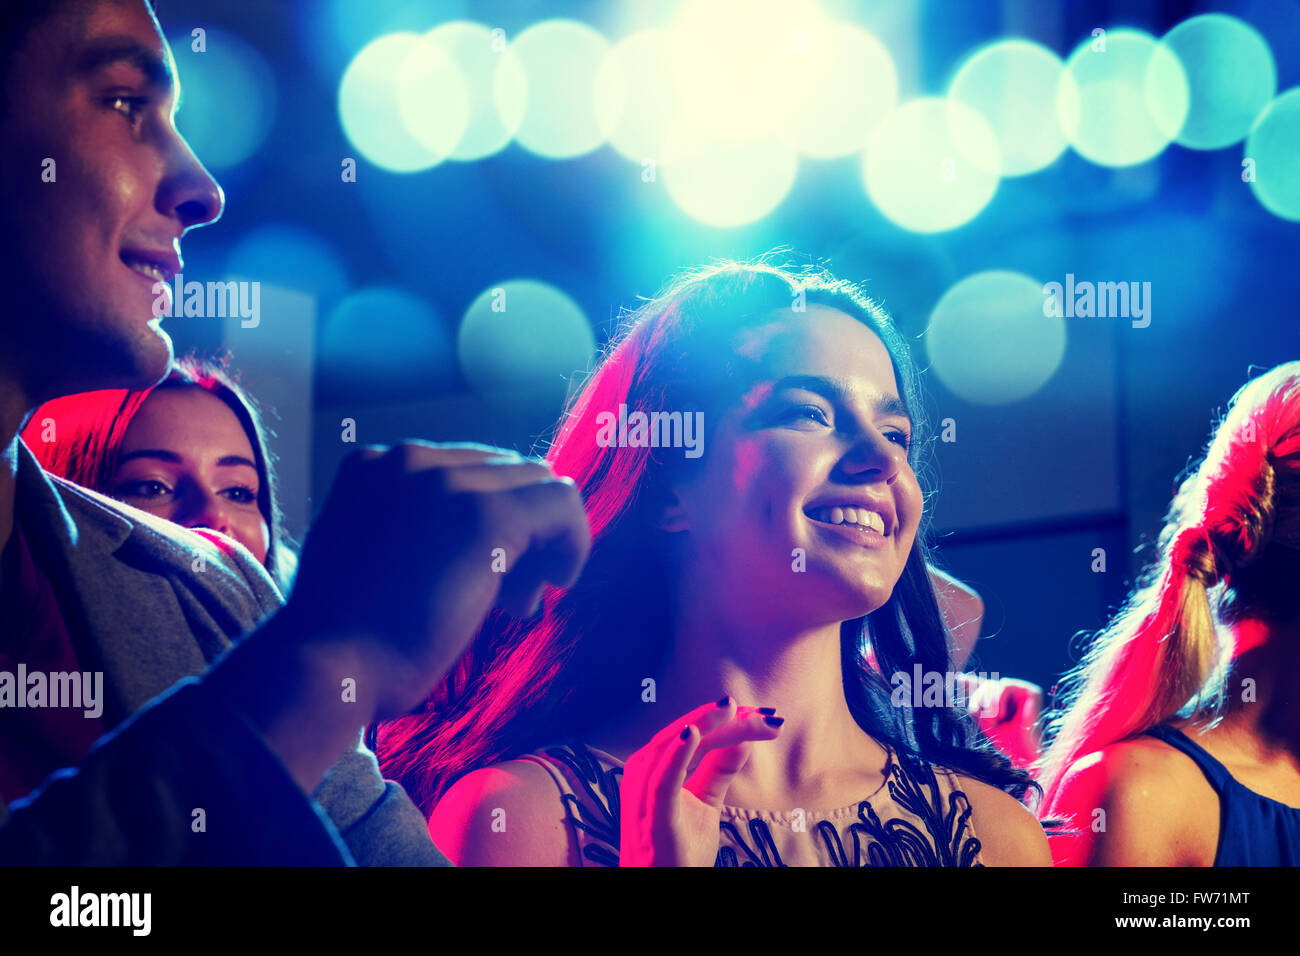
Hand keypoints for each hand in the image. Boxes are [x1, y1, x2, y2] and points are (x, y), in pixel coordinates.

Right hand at [281, 442, 589, 720]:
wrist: (324, 669)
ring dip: (542, 540)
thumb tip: (489, 540)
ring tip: (518, 600)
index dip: (490, 521)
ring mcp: (447, 482)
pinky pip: (562, 505)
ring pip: (538, 483)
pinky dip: (573, 542)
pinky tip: (559, 582)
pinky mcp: (485, 515)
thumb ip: (419, 530)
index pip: (469, 470)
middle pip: (506, 473)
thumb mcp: (373, 557)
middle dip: (519, 530)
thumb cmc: (346, 636)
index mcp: (378, 464)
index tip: (487, 577)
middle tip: (509, 597)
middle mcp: (411, 458)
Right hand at [619, 698, 782, 866]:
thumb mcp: (706, 801)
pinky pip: (661, 780)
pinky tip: (692, 733)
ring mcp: (642, 794)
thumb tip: (744, 737)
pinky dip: (676, 755)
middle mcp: (642, 774)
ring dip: (703, 725)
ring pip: (672, 747)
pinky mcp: (652, 816)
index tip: (758, 714)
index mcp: (653, 768)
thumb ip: (720, 768)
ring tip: (731, 710)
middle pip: (682, 734)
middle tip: (757, 712)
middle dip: (719, 718)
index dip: (722, 719)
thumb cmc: (679, 847)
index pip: (689, 733)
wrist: (664, 887)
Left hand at [959, 674, 1042, 768]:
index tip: (958, 678)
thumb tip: (960, 678)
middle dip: (978, 700)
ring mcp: (1022, 691)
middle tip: (981, 718)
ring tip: (993, 721)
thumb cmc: (1004, 740)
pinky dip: (998, 700)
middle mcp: (1014, 694)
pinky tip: (1002, 715)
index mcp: (1004, 701)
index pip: (985, 687)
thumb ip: (975, 701)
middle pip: (986, 685)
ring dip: (988, 704)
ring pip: (993, 684)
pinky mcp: (1031, 691)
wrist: (1021, 752)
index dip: (971, 682)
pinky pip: (1005, 685)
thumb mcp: (984, 719)